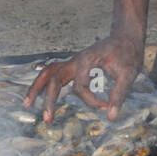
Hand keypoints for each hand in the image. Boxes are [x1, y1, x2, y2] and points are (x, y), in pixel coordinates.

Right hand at [23, 33, 144, 121]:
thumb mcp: (129, 73)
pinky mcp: (74, 65)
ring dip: (37, 88)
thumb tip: (110, 116)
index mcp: (87, 61)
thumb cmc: (128, 53)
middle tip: (47, 119)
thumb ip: (119, 94)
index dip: (91, 101)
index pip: (80, 87)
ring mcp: (73, 62)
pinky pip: (54, 72)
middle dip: (49, 99)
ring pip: (48, 73)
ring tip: (27, 105)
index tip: (106, 107)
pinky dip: (44, 83)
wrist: (126, 36)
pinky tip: (39, 94)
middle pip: (54, 79)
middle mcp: (76, 60)